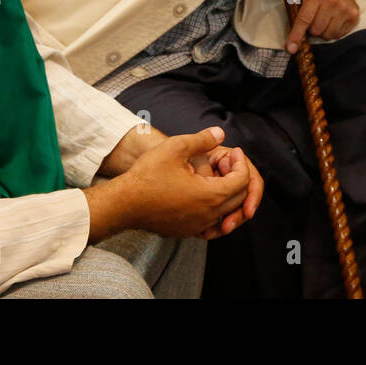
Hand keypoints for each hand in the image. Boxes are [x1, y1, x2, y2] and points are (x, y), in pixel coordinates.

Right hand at [90, 127, 251, 240]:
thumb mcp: (176, 148)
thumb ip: (203, 139)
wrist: (123, 204)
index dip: (240, 162)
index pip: (242, 180)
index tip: (232, 151)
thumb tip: (221, 133)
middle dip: (237, 177)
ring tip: (214, 174)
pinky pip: (209, 220)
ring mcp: (196, 227)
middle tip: (224, 162)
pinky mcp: (185, 231)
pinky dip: (213, 205)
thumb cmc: (148, 175)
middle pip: (238, 197)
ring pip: (225, 211)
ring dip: (226, 192)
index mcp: (210, 196)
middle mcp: (207, 216)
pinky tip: (200, 189)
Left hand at [286, 0, 358, 52]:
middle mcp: (332, 2)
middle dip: (313, 29)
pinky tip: (334, 20)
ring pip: (328, 35)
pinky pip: (339, 35)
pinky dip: (334, 31)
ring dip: (324, 31)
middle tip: (315, 19)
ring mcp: (345, 10)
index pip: (304, 20)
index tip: (291, 48)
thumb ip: (296, 15)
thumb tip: (291, 42)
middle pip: (316, 30)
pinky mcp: (354, 16)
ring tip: (325, 19)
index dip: (297, 35)